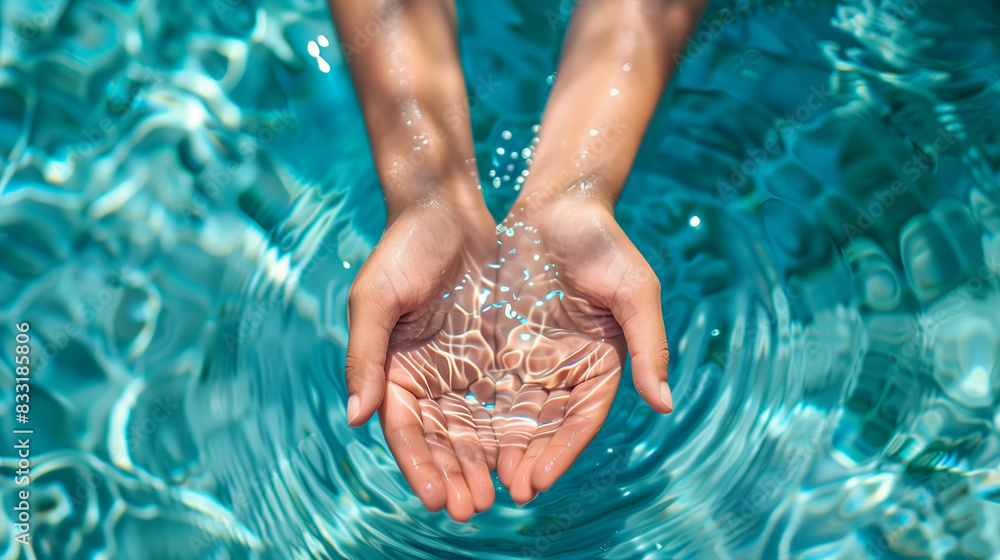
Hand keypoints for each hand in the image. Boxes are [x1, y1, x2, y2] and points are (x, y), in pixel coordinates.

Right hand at [345, 195, 498, 521]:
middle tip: (471, 509)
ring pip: (471, 428)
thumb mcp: (377, 298)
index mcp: (391, 369)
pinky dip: (507, 429)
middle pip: (438, 439)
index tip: (434, 497)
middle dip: (452, 475)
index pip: (403, 429)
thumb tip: (355, 418)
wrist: (448, 208)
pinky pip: (501, 399)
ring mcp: (459, 367)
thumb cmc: (404, 249)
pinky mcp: (492, 355)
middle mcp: (424, 376)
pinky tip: (522, 455)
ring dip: (480, 464)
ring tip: (498, 496)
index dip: (417, 465)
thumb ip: (365, 357)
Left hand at [487, 196, 672, 503]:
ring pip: (512, 412)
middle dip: (527, 459)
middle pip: (545, 425)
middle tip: (503, 492)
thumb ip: (648, 344)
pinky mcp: (499, 343)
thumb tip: (665, 404)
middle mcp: (566, 369)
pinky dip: (474, 411)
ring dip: (498, 446)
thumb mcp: (633, 289)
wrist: (557, 203)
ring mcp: (531, 357)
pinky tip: (455, 435)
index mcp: (602, 363)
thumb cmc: (604, 242)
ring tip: (479, 477)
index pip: (581, 419)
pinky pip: (484, 383)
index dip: (561, 451)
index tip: (537, 479)